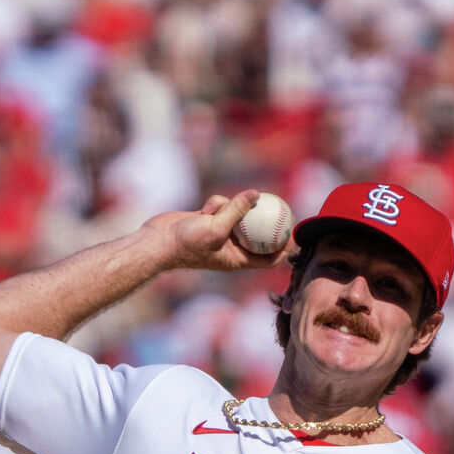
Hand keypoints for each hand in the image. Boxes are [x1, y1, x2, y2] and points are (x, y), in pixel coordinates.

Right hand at [147, 191, 288, 273]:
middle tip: (283, 208)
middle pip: (257, 234)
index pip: (268, 258)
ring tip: (217, 211)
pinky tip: (205, 209)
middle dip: (267, 221)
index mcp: (237, 259)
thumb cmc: (188, 242)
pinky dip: (216, 204)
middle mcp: (231, 246)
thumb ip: (237, 211)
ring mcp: (220, 232)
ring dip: (231, 207)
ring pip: (238, 213)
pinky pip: (222, 206)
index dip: (283, 250)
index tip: (294, 236)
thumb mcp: (216, 228)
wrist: (159, 241)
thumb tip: (256, 194)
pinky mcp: (209, 219)